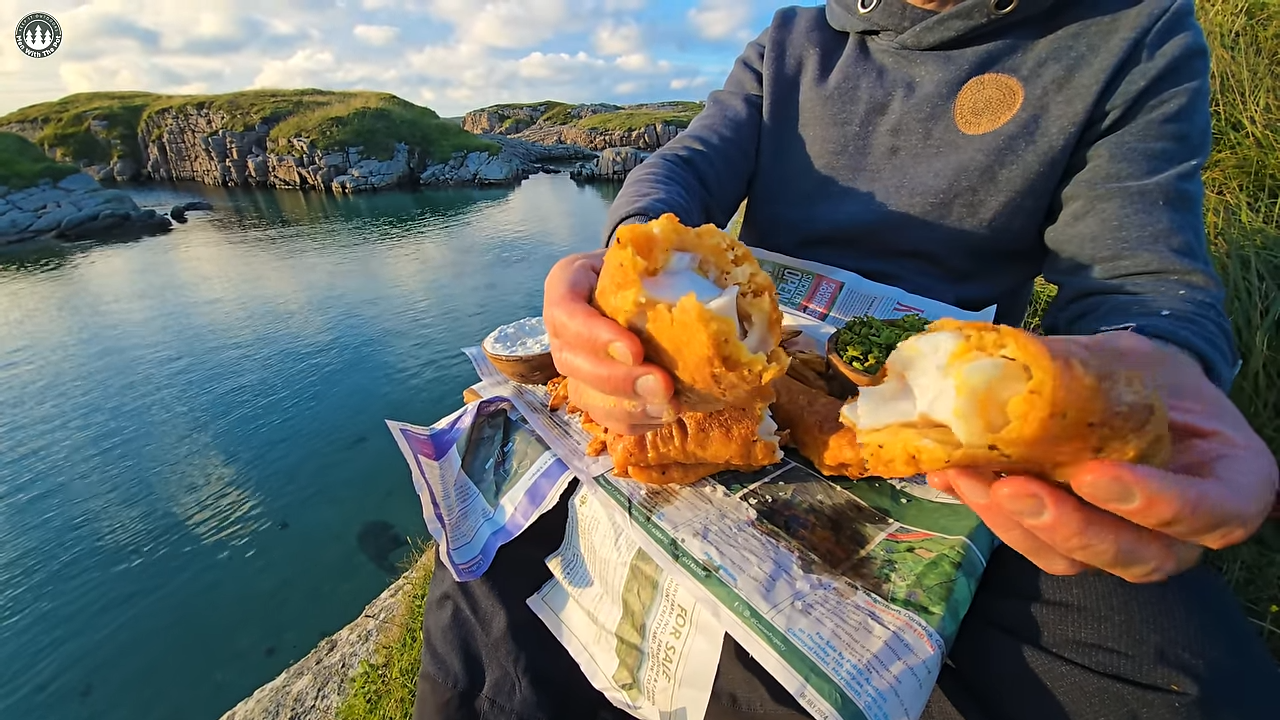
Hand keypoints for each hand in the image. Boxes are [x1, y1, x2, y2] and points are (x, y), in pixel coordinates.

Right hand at [543, 250, 677, 435]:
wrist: (637, 282)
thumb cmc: (642, 263)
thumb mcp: (644, 249)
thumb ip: (656, 258)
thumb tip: (701, 275)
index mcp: (564, 285)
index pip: (566, 314)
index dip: (597, 338)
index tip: (636, 351)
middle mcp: (560, 329)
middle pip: (573, 363)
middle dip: (619, 380)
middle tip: (663, 385)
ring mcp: (572, 365)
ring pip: (586, 396)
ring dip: (628, 408)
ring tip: (669, 406)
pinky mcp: (590, 391)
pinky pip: (604, 417)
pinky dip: (635, 422)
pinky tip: (664, 415)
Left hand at [928, 331, 1278, 582]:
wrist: (1127, 389)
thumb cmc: (1149, 376)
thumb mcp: (1133, 359)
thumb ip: (1086, 369)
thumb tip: (1004, 360)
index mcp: (1231, 484)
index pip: (1209, 512)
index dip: (1154, 503)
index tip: (1092, 474)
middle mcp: (1183, 533)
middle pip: (1134, 555)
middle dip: (1067, 526)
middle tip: (1010, 487)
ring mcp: (1124, 543)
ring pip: (1073, 559)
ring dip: (1013, 522)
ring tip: (964, 475)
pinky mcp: (1069, 542)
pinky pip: (1032, 541)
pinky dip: (989, 511)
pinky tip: (950, 475)